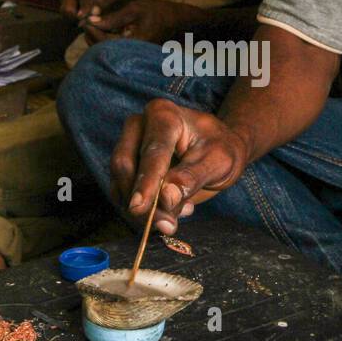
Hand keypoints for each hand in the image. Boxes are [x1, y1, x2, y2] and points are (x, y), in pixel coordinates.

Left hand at [85, 0, 201, 44]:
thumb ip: (112, 17)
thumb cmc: (158, 11)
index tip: (84, 21)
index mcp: (133, 43)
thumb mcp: (135, 9)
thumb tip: (91, 20)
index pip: (105, 42)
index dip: (92, 32)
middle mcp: (133, 52)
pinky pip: (116, 49)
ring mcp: (134, 54)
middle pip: (105, 50)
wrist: (178, 20)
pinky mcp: (134, 52)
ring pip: (109, 50)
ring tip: (91, 24)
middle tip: (85, 23)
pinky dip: (106, 40)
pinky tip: (102, 29)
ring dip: (98, 39)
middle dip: (92, 37)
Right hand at [110, 98, 251, 234]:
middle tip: (165, 225)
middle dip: (142, 201)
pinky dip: (140, 210)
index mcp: (164, 115)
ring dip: (141, 210)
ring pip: (120, 183)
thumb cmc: (221, 150)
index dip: (145, 183)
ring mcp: (128, 144)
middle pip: (126, 165)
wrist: (219, 149)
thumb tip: (165, 197)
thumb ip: (191, 179)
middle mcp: (139, 125)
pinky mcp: (126, 165)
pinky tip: (168, 210)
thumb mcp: (218, 162)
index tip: (139, 209)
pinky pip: (121, 193)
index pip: (152, 152)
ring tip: (174, 217)